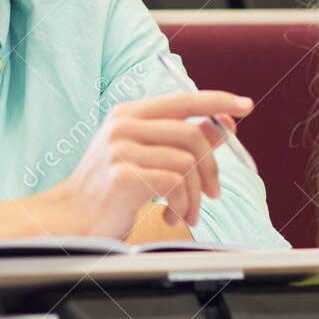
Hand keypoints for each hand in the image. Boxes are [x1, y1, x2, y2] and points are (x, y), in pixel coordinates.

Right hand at [55, 90, 252, 237]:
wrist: (72, 218)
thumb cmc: (111, 189)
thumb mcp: (147, 157)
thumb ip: (182, 139)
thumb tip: (224, 123)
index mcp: (129, 114)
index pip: (183, 99)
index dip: (218, 101)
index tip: (246, 105)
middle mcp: (123, 125)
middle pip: (192, 135)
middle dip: (211, 169)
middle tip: (213, 193)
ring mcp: (120, 149)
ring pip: (187, 163)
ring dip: (195, 196)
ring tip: (184, 212)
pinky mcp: (122, 175)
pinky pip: (175, 185)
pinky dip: (182, 205)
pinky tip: (169, 217)